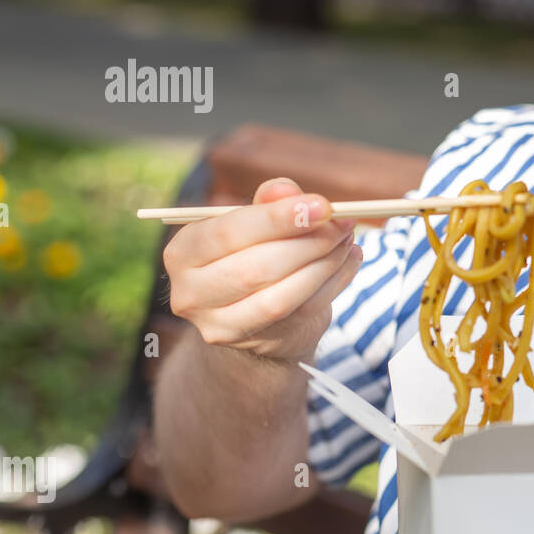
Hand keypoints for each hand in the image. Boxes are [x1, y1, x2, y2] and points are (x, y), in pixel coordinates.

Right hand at [162, 177, 361, 362]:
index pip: (228, 233)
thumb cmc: (252, 253)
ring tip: (347, 240)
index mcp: (183, 252)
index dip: (278, 218)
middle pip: (256, 268)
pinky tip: (350, 260)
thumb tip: (287, 190)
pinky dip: (335, 282)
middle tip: (343, 224)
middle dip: (309, 242)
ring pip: (281, 297)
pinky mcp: (255, 343)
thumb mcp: (254, 222)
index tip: (323, 205)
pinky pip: (303, 311)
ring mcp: (220, 325)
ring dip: (325, 264)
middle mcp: (191, 293)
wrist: (253, 315)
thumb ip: (269, 200)